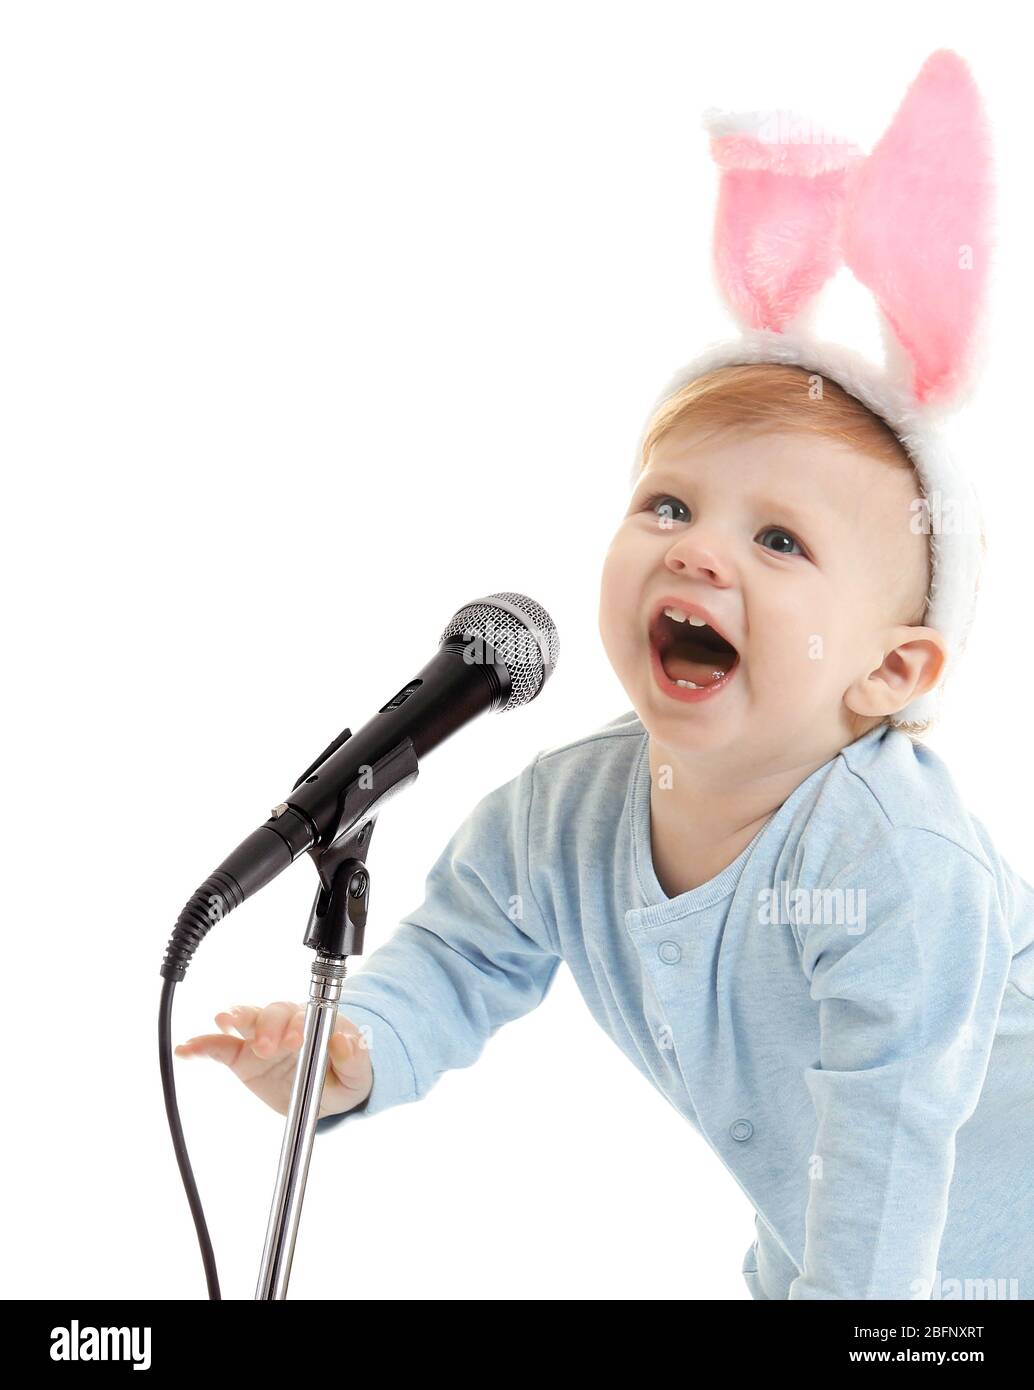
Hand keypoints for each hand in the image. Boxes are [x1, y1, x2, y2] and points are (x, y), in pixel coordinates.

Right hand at [175, 1000, 372, 1118]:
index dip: (299, 1024)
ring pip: (247, 1019)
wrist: (325, 1092)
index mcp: (316, 1024)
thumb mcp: (359, 1074)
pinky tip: (186, 1049)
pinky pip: (219, 1047)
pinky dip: (202, 1046)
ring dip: (236, 1019)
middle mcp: (287, 1024)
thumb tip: (342, 1040)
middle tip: (266, 1047)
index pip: (305, 1015)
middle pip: (274, 1012)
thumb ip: (355, 1057)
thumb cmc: (343, 1077)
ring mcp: (262, 1037)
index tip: (297, 1040)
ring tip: (224, 1021)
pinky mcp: (242, 1056)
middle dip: (268, 1025)